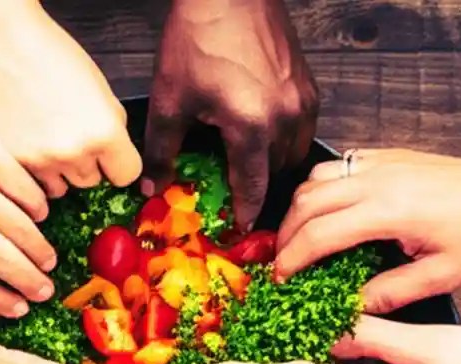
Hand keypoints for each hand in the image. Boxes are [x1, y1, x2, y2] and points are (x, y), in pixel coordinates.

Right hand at [0, 1, 139, 195]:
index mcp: (105, 132)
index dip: (118, 163)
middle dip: (87, 164)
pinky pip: (32, 185)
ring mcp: (40, 161)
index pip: (127, 174)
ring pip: (62, 188)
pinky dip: (33, 172)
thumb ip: (113, 125)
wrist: (3, 42)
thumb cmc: (52, 56)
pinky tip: (29, 143)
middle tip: (69, 135)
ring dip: (59, 172)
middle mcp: (74, 152)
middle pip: (93, 182)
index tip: (109, 157)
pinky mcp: (12, 162)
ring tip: (46, 139)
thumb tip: (117, 155)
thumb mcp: (100, 87)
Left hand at [144, 0, 316, 227]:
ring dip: (272, 164)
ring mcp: (302, 100)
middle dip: (255, 187)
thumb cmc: (199, 36)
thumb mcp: (170, 98)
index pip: (254, 189)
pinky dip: (285, 139)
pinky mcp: (307, 84)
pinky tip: (260, 132)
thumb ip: (161, 150)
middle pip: (275, 173)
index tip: (237, 230)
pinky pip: (302, 128)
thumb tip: (152, 187)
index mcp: (252, 126)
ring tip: (245, 164)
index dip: (244, 214)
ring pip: (294, 152)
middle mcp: (285, 117)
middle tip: (231, 194)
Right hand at [277, 146, 460, 313]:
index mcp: (389, 211)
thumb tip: (349, 309)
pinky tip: (328, 214)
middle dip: (285, 235)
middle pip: (306, 202)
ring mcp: (384, 163)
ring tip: (299, 241)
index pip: (318, 233)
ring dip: (299, 209)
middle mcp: (379, 179)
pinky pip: (340, 166)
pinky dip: (322, 190)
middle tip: (282, 265)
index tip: (281, 281)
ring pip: (317, 179)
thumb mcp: (441, 277)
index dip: (292, 259)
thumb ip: (388, 293)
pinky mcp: (392, 156)